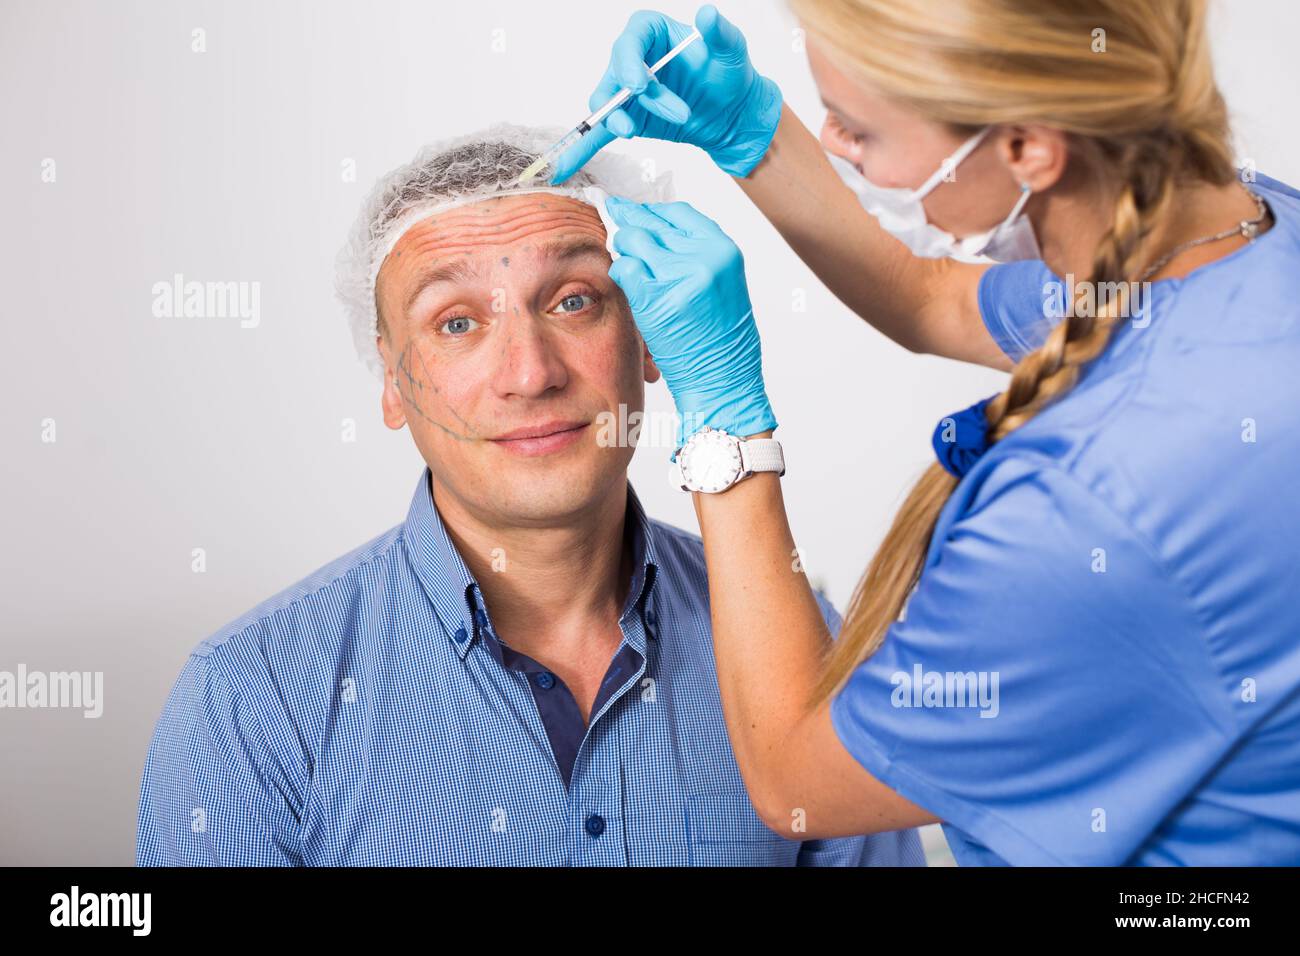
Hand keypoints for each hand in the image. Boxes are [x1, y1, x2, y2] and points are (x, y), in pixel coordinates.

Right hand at [549, 4, 782, 183]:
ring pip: (606, 103)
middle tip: (678, 114)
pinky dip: (583, 148)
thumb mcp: (731, 50)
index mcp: (653, 33)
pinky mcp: (626, 118)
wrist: (731, 112)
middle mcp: (634, 59)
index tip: (640, 84)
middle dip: (640, 98)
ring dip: (616, 119)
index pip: (631, 39)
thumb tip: (708, 14)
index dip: (628, 60)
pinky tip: (565, 166)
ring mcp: (626, 91)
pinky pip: (600, 131)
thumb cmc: (728, 74)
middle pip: (618, 74)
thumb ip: (720, 33)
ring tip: (632, 132)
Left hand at [604, 196, 776, 449]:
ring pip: (633, 242)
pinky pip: (624, 269)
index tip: (635, 210)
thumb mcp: (722, 284)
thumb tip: (657, 233)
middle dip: (628, 221)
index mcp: (723, 250)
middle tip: (612, 214)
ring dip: (623, 248)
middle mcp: (703, 257)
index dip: (652, 211)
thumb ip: (695, 256)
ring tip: (622, 258)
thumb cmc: (724, 340)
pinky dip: (619, 273)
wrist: (725, 380)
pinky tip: (623, 282)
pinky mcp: (654, 299)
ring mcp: (677, 277)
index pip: (679, 213)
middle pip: (652, 224)